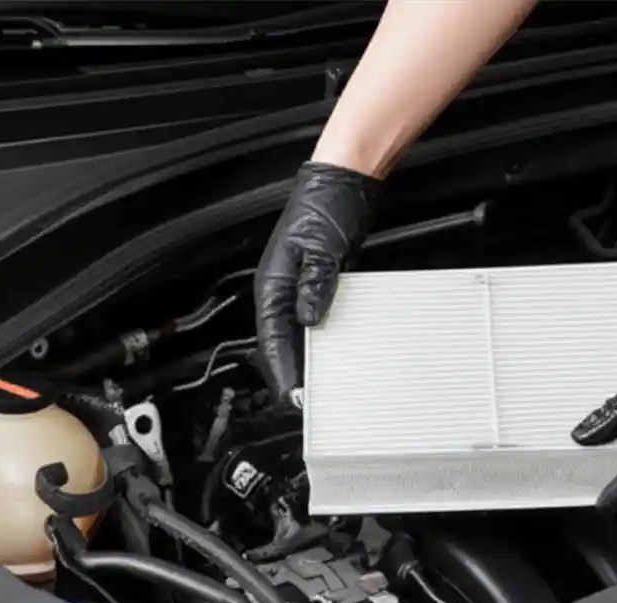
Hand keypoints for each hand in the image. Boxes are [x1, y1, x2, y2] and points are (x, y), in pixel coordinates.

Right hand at [254, 162, 382, 404]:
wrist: (344, 182)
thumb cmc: (325, 204)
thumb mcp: (322, 247)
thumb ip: (315, 285)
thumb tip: (309, 319)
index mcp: (273, 284)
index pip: (272, 339)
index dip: (281, 371)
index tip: (292, 396)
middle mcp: (282, 291)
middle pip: (281, 345)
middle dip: (290, 376)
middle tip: (303, 405)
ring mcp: (299, 291)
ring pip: (297, 338)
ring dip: (306, 364)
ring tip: (317, 393)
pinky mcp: (318, 288)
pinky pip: (316, 326)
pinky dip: (322, 345)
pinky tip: (334, 359)